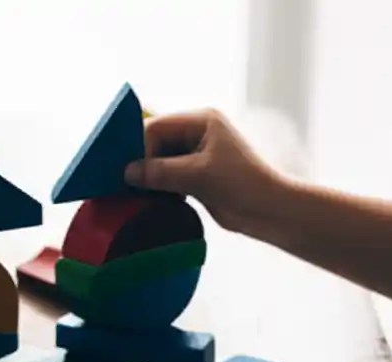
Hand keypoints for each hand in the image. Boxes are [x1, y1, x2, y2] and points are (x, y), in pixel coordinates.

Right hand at [123, 110, 287, 236]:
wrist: (269, 211)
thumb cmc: (242, 185)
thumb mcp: (198, 175)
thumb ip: (161, 172)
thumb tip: (128, 173)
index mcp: (202, 121)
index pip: (158, 126)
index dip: (139, 145)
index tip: (124, 167)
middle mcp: (198, 133)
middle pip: (156, 142)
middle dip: (141, 161)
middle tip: (122, 181)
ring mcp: (197, 154)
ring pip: (160, 161)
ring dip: (148, 176)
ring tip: (132, 191)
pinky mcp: (196, 175)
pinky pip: (168, 176)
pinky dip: (158, 187)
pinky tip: (148, 199)